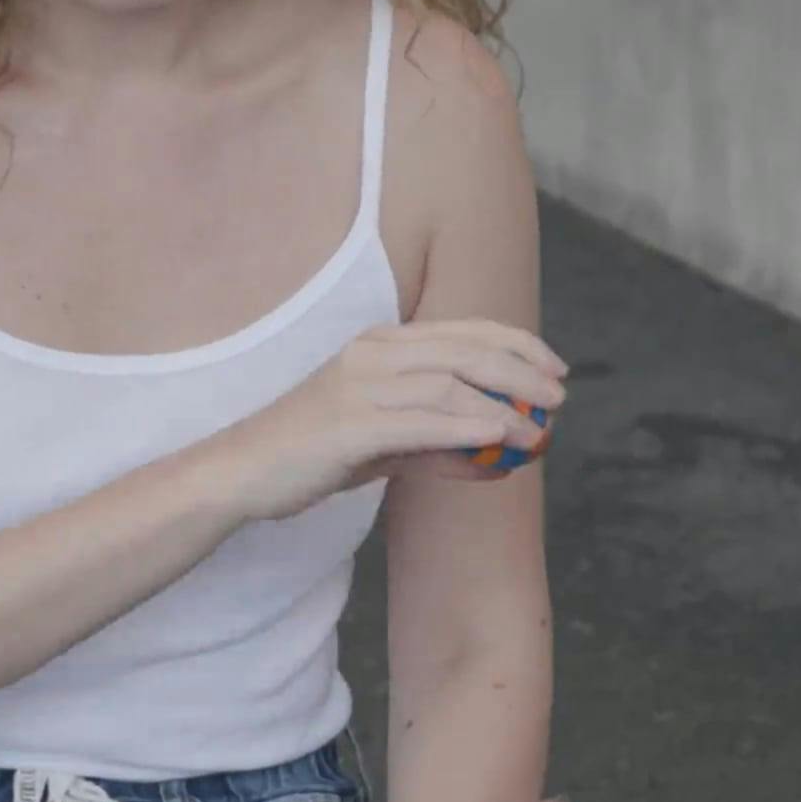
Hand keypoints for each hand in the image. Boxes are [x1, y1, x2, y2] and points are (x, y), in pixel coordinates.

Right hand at [237, 320, 567, 519]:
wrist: (241, 472)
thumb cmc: (310, 455)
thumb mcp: (380, 442)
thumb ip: (433, 441)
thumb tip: (492, 454)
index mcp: (379, 344)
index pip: (462, 329)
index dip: (516, 343)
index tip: (553, 367)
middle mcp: (372, 354)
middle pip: (466, 349)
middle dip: (522, 370)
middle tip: (558, 398)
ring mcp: (358, 386)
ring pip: (449, 382)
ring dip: (504, 405)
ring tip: (538, 430)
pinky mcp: (350, 424)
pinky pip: (421, 421)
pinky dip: (467, 426)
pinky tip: (499, 437)